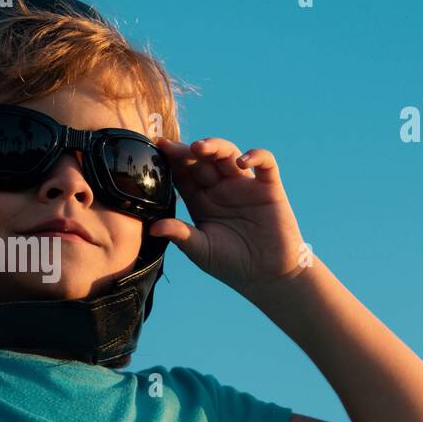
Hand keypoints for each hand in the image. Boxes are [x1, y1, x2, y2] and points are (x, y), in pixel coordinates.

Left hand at [148, 136, 307, 296]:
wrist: (267, 275)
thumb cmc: (230, 264)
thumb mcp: (200, 250)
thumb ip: (180, 235)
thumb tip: (153, 228)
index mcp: (200, 200)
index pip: (183, 174)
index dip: (170, 161)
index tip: (155, 149)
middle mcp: (220, 188)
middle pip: (202, 160)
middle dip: (186, 151)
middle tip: (171, 147)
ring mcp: (244, 185)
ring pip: (228, 154)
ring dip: (214, 146)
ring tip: (199, 148)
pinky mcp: (269, 187)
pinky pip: (265, 163)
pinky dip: (256, 156)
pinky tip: (242, 163)